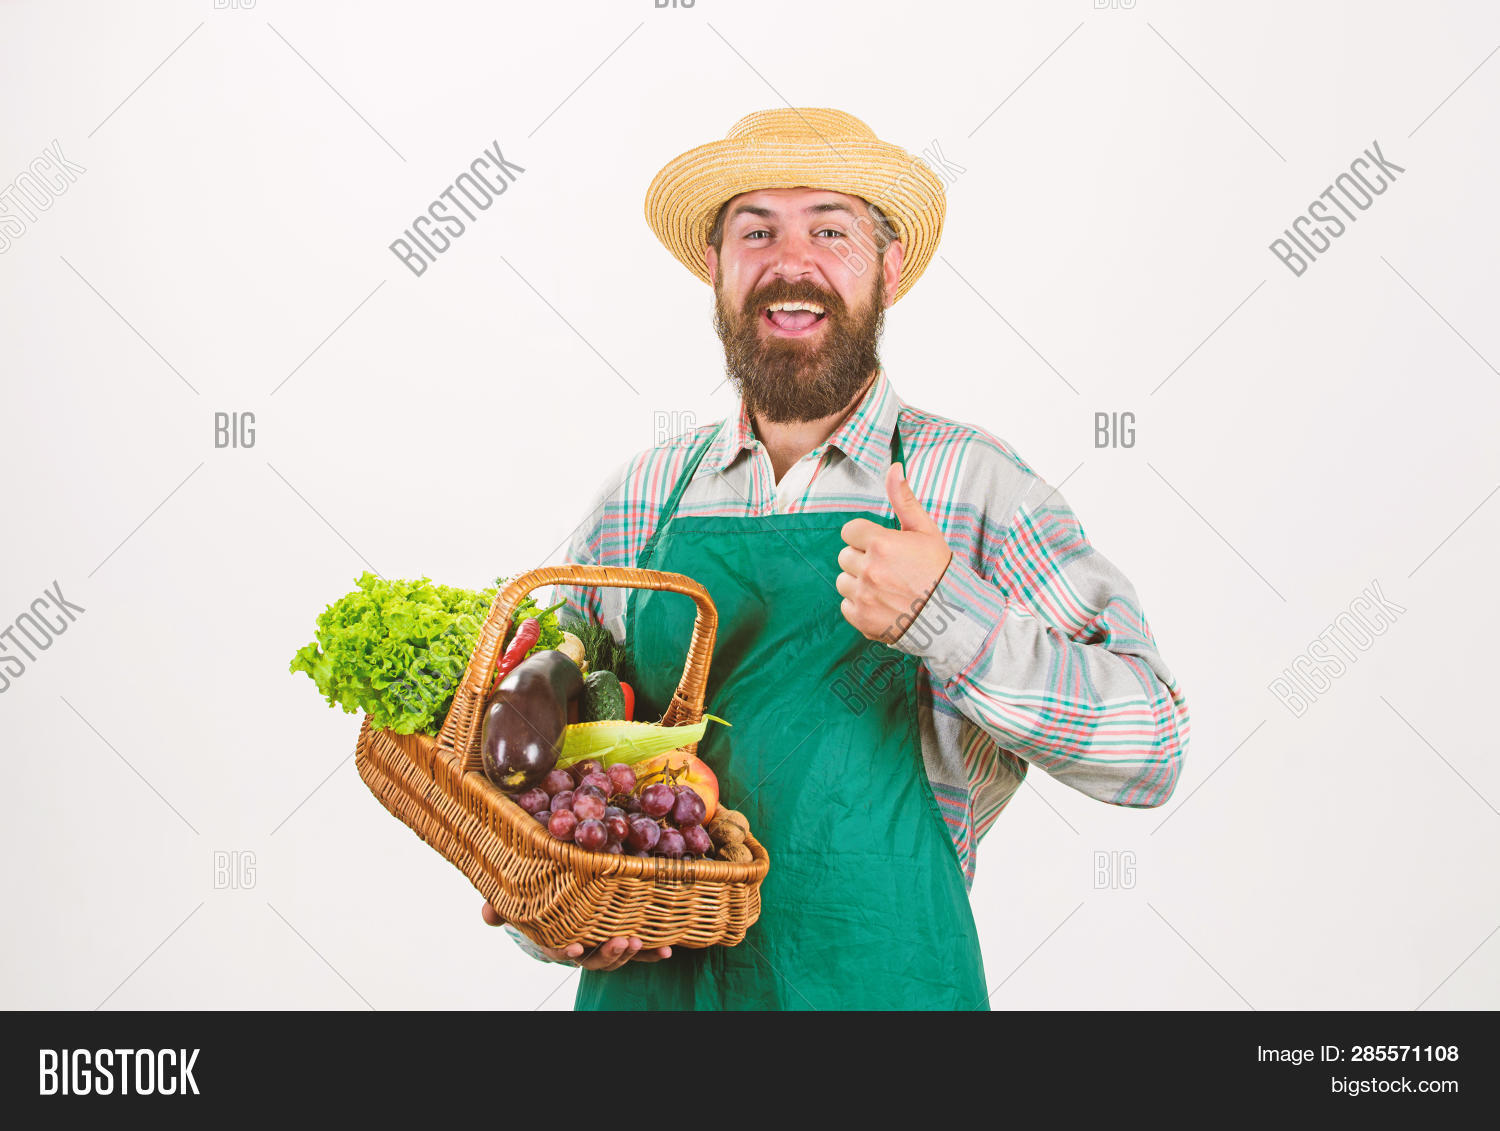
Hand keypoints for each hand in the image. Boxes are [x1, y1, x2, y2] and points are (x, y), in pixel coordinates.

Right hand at [481, 901, 672, 968]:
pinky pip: (639, 948)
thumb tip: (488, 915)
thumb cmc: (536, 896)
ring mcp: (603, 942)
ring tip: (640, 942)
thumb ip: (501, 906)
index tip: (573, 948)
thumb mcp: (516, 898)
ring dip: (630, 953)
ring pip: (616, 957)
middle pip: (593, 959)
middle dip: (608, 953)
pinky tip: (669, 950)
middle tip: (620, 942)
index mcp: (556, 937)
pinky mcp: (622, 934)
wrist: (558, 893)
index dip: (565, 951)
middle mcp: (581, 945)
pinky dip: (654, 952)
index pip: (558, 949)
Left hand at [837, 462, 953, 643]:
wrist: (951, 615)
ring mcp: (863, 596)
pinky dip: (860, 606)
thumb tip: (893, 468)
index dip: (865, 538)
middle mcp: (868, 570)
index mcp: (881, 544)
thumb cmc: (940, 570)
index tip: (882, 546)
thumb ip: (903, 499)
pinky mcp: (861, 619)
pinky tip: (882, 604)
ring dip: (858, 583)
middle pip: (845, 556)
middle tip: (888, 568)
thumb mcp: (925, 530)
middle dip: (862, 559)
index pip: (850, 532)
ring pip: (843, 581)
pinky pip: (846, 606)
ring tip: (885, 586)